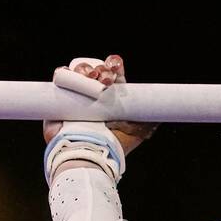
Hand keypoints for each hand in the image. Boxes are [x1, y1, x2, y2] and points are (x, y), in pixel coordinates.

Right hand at [42, 55, 158, 154]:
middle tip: (104, 77)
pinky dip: (65, 71)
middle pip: (96, 70)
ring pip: (79, 71)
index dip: (114, 67)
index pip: (114, 76)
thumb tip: (161, 113)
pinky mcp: (59, 98)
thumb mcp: (137, 131)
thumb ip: (150, 121)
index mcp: (111, 98)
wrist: (89, 153)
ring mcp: (76, 95)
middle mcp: (94, 95)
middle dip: (101, 68)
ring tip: (91, 76)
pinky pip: (60, 77)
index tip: (116, 67)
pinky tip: (72, 73)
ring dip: (86, 68)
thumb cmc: (112, 145)